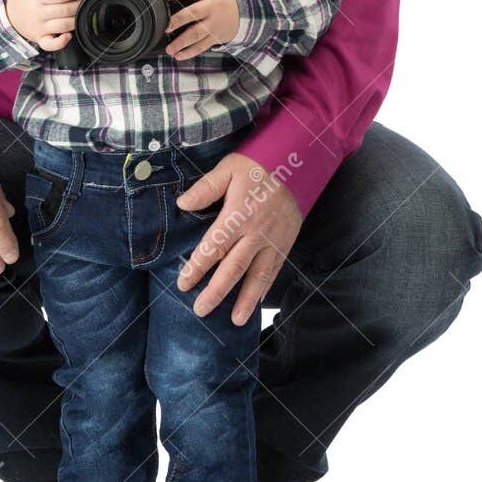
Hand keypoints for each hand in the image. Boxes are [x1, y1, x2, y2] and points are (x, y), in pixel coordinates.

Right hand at [4, 0, 87, 52]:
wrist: (9, 14)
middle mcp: (37, 13)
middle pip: (65, 10)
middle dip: (79, 3)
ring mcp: (39, 27)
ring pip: (63, 25)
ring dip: (76, 19)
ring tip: (79, 12)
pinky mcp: (40, 38)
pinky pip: (51, 45)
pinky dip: (61, 42)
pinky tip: (68, 35)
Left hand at [161, 0, 239, 59]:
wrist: (244, 14)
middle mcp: (212, 7)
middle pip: (194, 13)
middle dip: (179, 20)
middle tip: (166, 27)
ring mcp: (214, 24)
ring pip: (197, 33)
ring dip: (182, 42)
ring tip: (170, 48)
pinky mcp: (215, 37)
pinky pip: (202, 46)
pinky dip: (190, 52)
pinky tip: (179, 55)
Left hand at [175, 151, 302, 323]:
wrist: (300, 160)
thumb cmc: (260, 164)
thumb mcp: (229, 168)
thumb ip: (206, 188)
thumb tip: (182, 203)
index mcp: (238, 215)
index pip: (213, 247)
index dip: (197, 267)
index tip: (183, 284)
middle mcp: (257, 233)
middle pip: (234, 268)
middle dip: (216, 292)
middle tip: (201, 310)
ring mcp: (274, 240)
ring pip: (259, 276)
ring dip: (247, 300)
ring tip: (236, 320)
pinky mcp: (286, 242)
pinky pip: (275, 269)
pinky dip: (266, 287)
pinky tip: (258, 301)